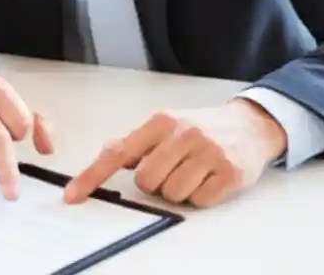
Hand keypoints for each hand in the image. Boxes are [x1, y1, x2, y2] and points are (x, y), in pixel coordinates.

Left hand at [64, 99, 286, 207]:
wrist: (251, 125)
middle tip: (174, 167)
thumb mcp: (167, 124)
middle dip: (156, 182)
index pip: (118, 152)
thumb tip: (106, 153)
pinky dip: (200, 197)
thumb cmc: (202, 127)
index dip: (93, 176)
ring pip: (171, 195)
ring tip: (193, 172)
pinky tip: (210, 178)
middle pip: (146, 182)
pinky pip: (198, 202)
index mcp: (161, 121)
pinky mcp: (230, 173)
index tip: (73, 195)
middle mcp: (184, 134)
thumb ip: (136, 141)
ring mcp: (209, 153)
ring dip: (179, 191)